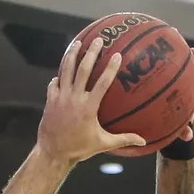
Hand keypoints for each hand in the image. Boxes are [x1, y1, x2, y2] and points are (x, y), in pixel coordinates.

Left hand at [38, 38, 147, 167]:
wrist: (53, 153)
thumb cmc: (80, 149)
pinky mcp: (50, 100)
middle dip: (91, 53)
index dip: (110, 68)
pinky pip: (55, 82)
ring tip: (78, 43)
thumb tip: (142, 141)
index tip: (117, 54)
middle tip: (99, 40)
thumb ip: (123, 139)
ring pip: (66, 70)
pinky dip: (60, 74)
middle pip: (83, 70)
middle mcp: (74, 99)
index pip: (102, 83)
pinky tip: (64, 69)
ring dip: (72, 54)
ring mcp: (60, 97)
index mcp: (88, 108)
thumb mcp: (103, 144)